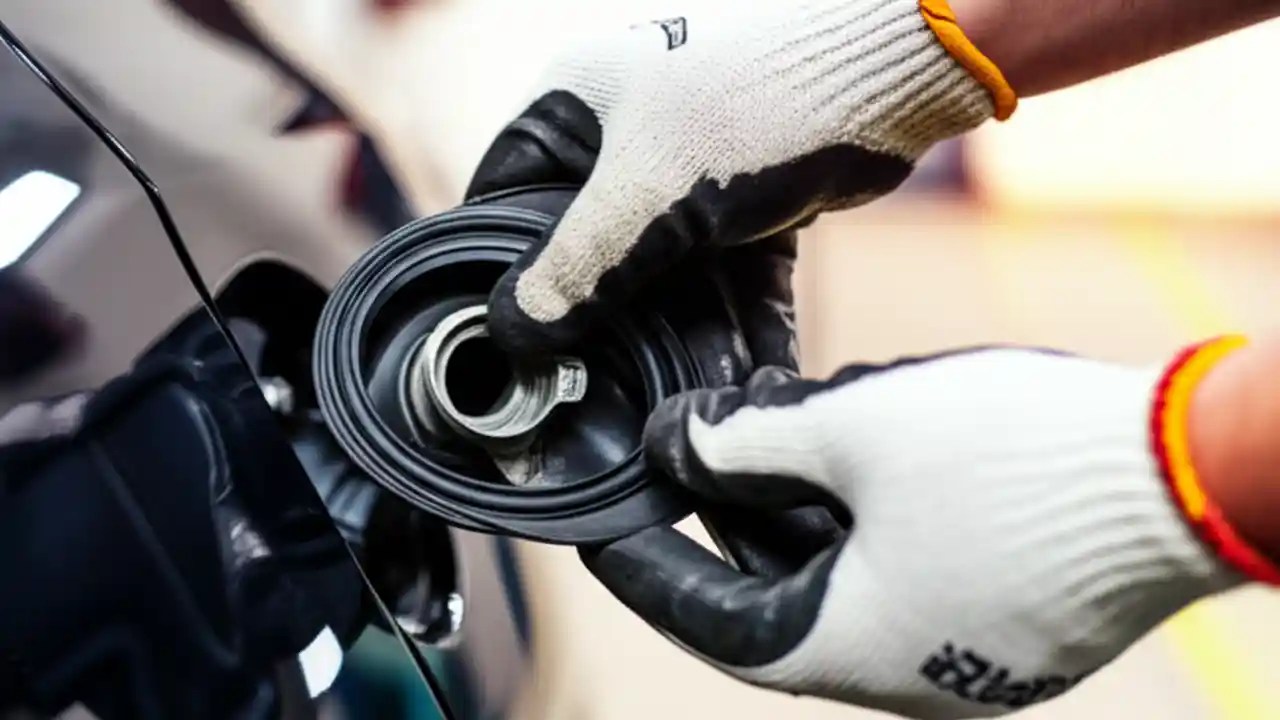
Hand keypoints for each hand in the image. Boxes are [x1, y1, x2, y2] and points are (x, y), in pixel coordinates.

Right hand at [472, 0, 1007, 355]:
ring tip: (678, 394)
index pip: (509, 194)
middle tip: (591, 378)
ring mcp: (692, 171)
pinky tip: (740, 377)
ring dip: (678, 332)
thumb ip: (582, 264)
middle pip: (592, 245)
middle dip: (601, 315)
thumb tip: (516, 328)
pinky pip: (727, 276)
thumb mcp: (650, 192)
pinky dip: (737, 322)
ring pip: (665, 270)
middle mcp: (629, 137)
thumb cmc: (758, 103)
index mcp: (578, 107)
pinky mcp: (747, 204)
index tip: (508, 334)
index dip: (504, 264)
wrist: (889, 79)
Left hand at [582, 348, 1239, 718]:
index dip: (646, 566)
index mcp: (851, 650)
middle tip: (692, 440)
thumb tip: (673, 442)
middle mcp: (905, 668)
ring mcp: (963, 646)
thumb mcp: (853, 432)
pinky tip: (859, 431)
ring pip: (843, 566)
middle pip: (778, 587)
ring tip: (777, 415)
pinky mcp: (1007, 613)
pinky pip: (903, 562)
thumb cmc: (1015, 458)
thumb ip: (745, 441)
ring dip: (804, 493)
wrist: (1185, 469)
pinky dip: (864, 504)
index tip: (599, 528)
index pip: (711, 620)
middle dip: (732, 505)